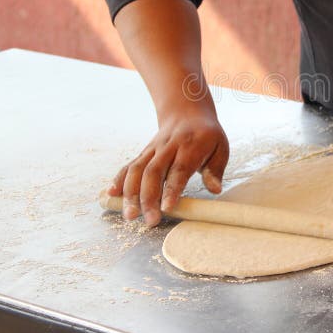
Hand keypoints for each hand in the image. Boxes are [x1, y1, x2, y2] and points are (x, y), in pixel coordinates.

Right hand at [107, 104, 228, 226]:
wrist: (188, 111)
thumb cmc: (207, 135)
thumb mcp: (220, 147)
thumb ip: (216, 170)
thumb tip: (215, 190)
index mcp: (190, 146)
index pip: (179, 169)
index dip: (172, 189)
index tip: (167, 208)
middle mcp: (168, 147)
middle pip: (154, 172)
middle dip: (149, 198)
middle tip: (150, 220)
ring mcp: (153, 149)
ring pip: (138, 169)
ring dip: (131, 193)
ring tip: (129, 215)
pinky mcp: (144, 152)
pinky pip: (129, 165)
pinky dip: (119, 179)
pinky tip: (112, 194)